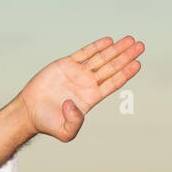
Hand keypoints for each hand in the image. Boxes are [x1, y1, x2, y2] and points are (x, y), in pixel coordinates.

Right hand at [15, 35, 144, 142]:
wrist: (30, 111)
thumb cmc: (48, 123)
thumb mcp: (65, 131)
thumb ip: (74, 122)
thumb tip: (74, 104)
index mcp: (90, 98)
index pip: (112, 83)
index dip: (125, 73)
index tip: (137, 63)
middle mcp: (87, 84)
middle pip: (111, 67)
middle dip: (126, 56)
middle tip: (140, 46)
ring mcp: (77, 73)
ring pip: (101, 58)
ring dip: (116, 49)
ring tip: (131, 40)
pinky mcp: (66, 64)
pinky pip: (84, 53)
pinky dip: (96, 47)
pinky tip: (108, 41)